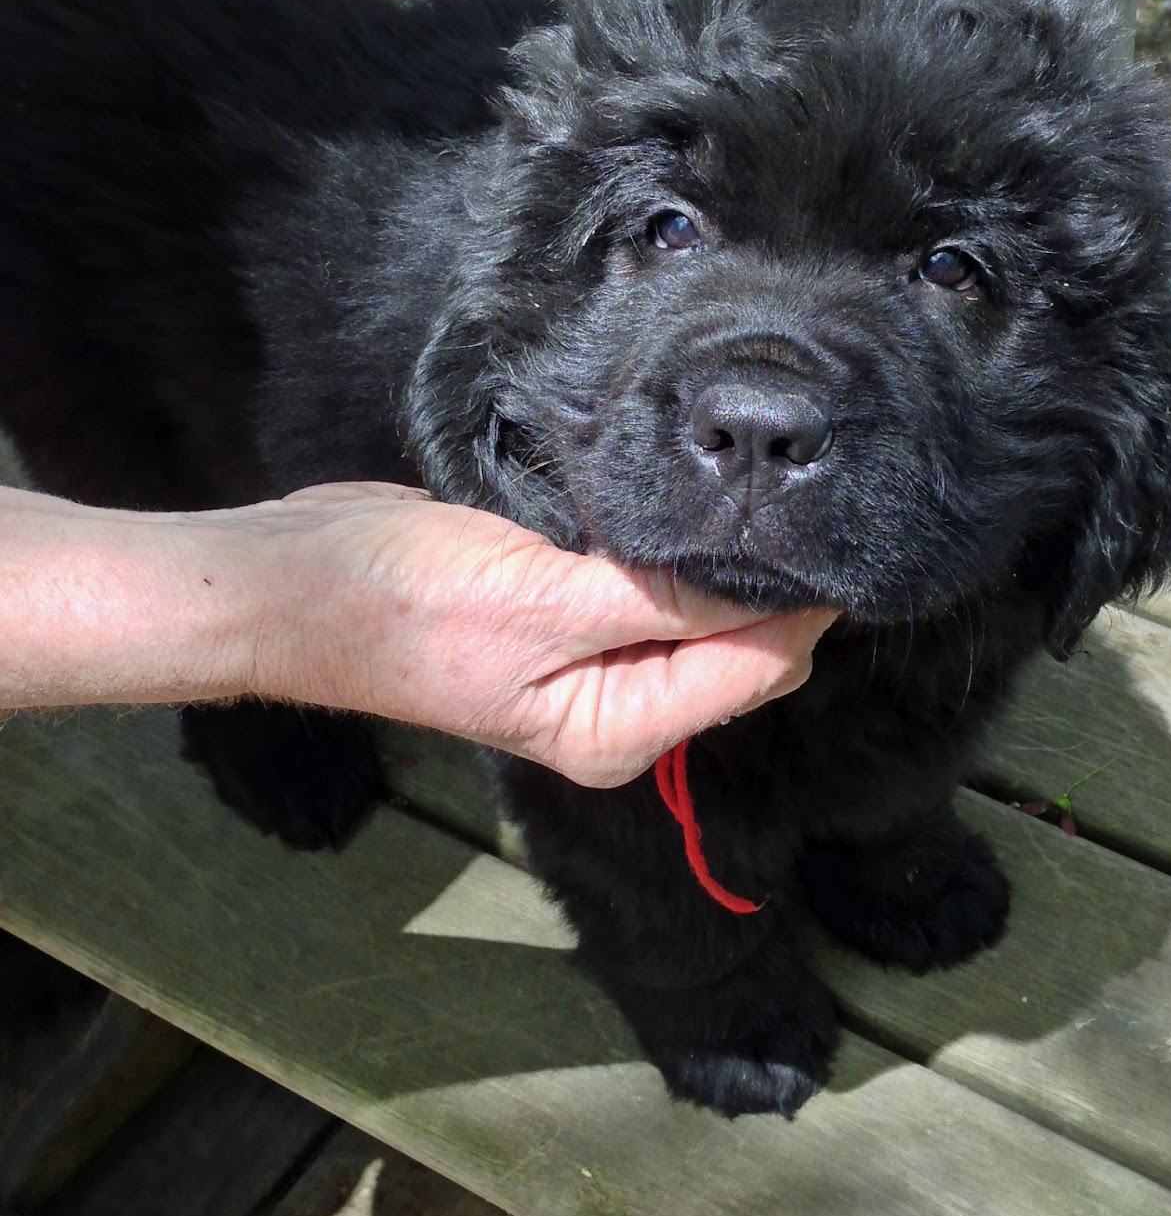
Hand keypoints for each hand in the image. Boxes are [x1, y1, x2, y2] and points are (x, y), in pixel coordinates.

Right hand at [258, 484, 836, 785]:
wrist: (302, 579)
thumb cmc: (410, 601)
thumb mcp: (544, 602)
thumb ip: (660, 604)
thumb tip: (767, 588)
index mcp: (620, 727)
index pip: (755, 669)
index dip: (798, 604)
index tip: (823, 526)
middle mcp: (619, 703)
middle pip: (739, 648)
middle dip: (766, 584)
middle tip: (787, 493)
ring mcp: (594, 655)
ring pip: (699, 611)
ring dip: (720, 562)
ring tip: (750, 489)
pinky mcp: (571, 605)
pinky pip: (651, 583)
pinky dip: (672, 550)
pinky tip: (686, 501)